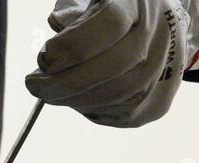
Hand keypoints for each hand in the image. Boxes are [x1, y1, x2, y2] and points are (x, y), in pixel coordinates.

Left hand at [26, 0, 198, 126]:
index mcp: (139, 2)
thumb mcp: (92, 3)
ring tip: (51, 91)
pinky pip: (116, 115)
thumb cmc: (113, 17)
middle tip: (35, 84)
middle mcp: (159, 35)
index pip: (110, 24)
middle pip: (112, 67)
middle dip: (63, 82)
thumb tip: (55, 28)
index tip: (44, 59)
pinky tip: (76, 98)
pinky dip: (88, 109)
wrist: (160, 33)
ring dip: (71, 99)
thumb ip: (73, 13)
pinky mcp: (156, 105)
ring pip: (113, 96)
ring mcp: (163, 71)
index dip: (71, 47)